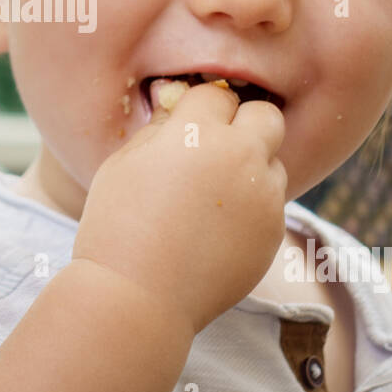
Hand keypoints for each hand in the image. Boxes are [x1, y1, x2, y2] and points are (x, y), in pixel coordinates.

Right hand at [72, 81, 286, 334]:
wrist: (138, 297)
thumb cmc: (117, 226)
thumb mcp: (123, 164)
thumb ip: (159, 130)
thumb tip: (178, 111)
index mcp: (197, 132)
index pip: (217, 95)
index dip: (200, 108)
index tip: (188, 125)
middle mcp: (240, 157)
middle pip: (267, 116)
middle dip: (246, 124)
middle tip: (219, 147)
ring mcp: (263, 196)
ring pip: (274, 163)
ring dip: (251, 170)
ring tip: (211, 200)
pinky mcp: (273, 232)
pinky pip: (271, 205)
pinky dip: (252, 210)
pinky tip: (216, 232)